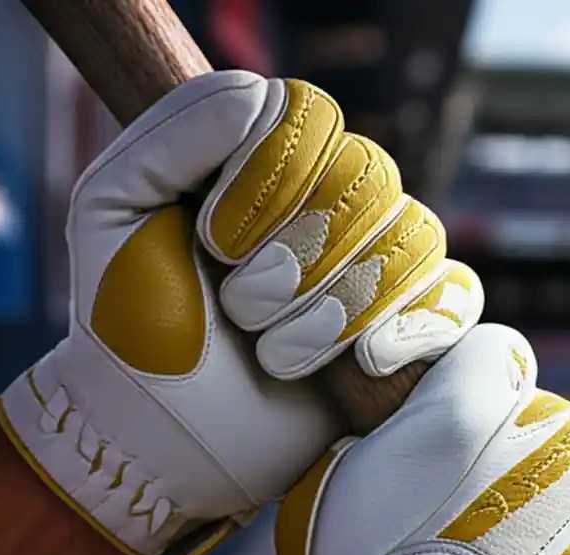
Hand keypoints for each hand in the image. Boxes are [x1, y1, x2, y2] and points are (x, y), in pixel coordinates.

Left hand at [0, 71, 482, 554]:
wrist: (160, 442)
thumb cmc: (127, 327)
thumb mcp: (111, 210)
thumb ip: (174, 132)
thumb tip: (262, 96)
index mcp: (264, 164)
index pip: (314, 121)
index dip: (275, 180)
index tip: (213, 245)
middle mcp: (328, 205)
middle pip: (370, 180)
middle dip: (296, 260)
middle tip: (238, 311)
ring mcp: (374, 266)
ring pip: (413, 241)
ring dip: (333, 311)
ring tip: (274, 356)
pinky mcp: (409, 329)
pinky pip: (458, 297)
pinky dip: (414, 328)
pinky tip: (363, 362)